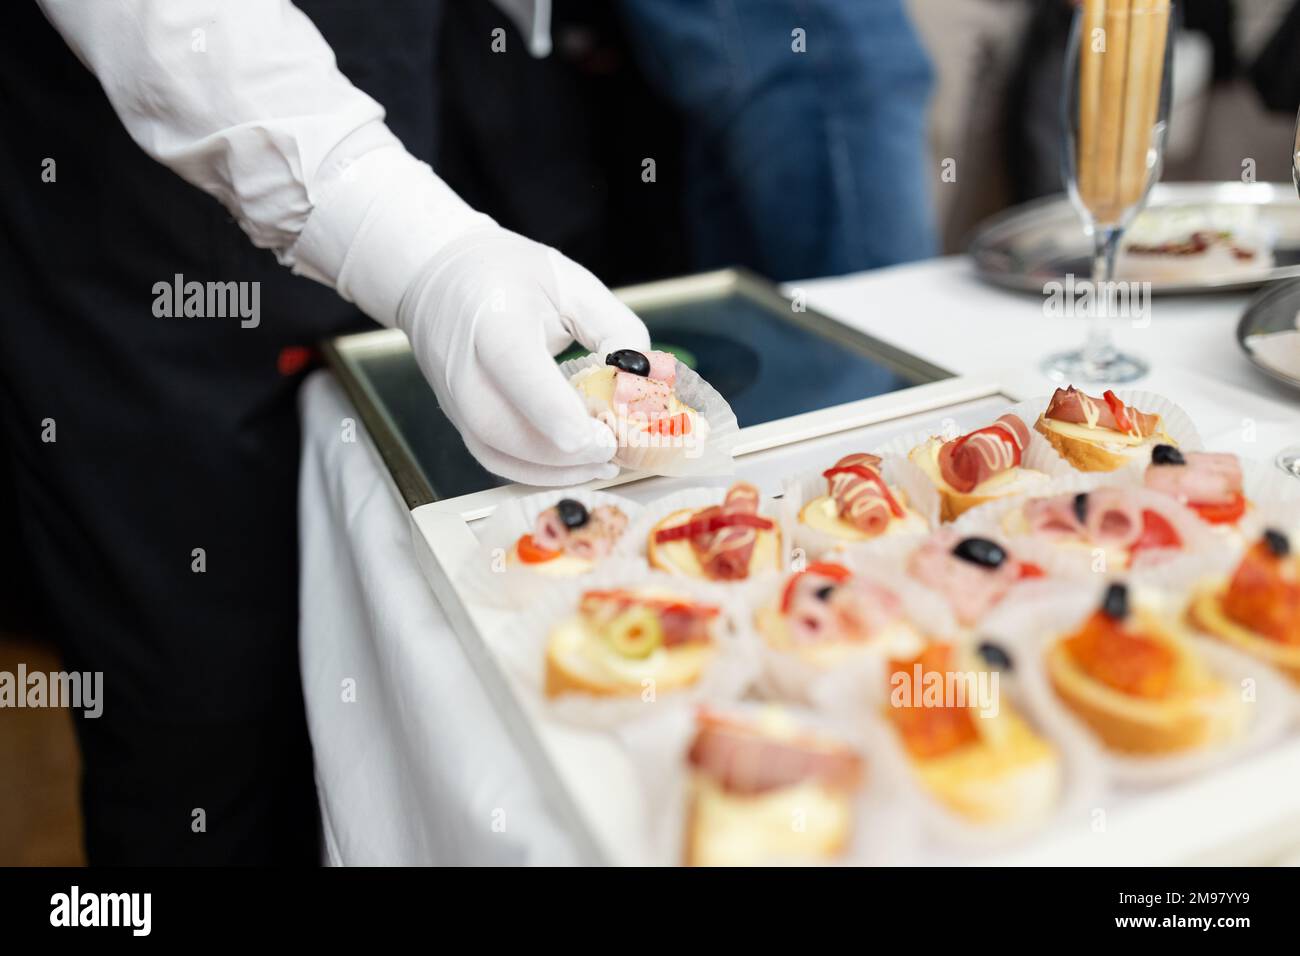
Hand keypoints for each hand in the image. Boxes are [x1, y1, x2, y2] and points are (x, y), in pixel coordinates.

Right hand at [396, 227, 650, 484]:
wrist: (438, 276)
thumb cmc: (508, 275)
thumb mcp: (573, 284)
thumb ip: (615, 330)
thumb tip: (643, 382)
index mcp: (494, 321)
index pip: (523, 378)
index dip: (567, 418)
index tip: (610, 432)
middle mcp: (465, 366)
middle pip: (508, 429)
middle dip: (568, 452)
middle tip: (615, 448)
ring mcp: (455, 398)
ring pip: (500, 453)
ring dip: (557, 469)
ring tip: (604, 461)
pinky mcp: (458, 419)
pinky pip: (494, 459)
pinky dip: (538, 472)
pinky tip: (575, 466)